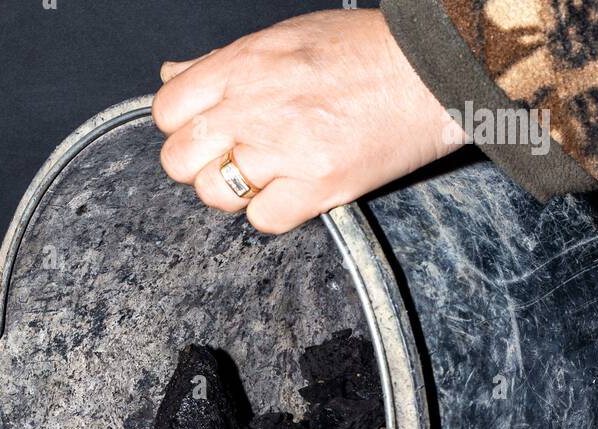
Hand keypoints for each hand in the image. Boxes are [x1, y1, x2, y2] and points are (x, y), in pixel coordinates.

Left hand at [152, 9, 464, 233]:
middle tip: (231, 158)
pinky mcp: (316, 186)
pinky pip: (262, 220)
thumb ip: (223, 64)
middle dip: (198, 164)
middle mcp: (256, 106)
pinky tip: (294, 190)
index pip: (168, 109)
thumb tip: (173, 76)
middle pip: (180, 159)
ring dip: (234, 192)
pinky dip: (273, 212)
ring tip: (267, 174)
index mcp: (245, 64)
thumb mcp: (283, 38)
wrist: (429, 69)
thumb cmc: (362, 51)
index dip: (180, 126)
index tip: (204, 130)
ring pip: (215, 194)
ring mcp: (284, 149)